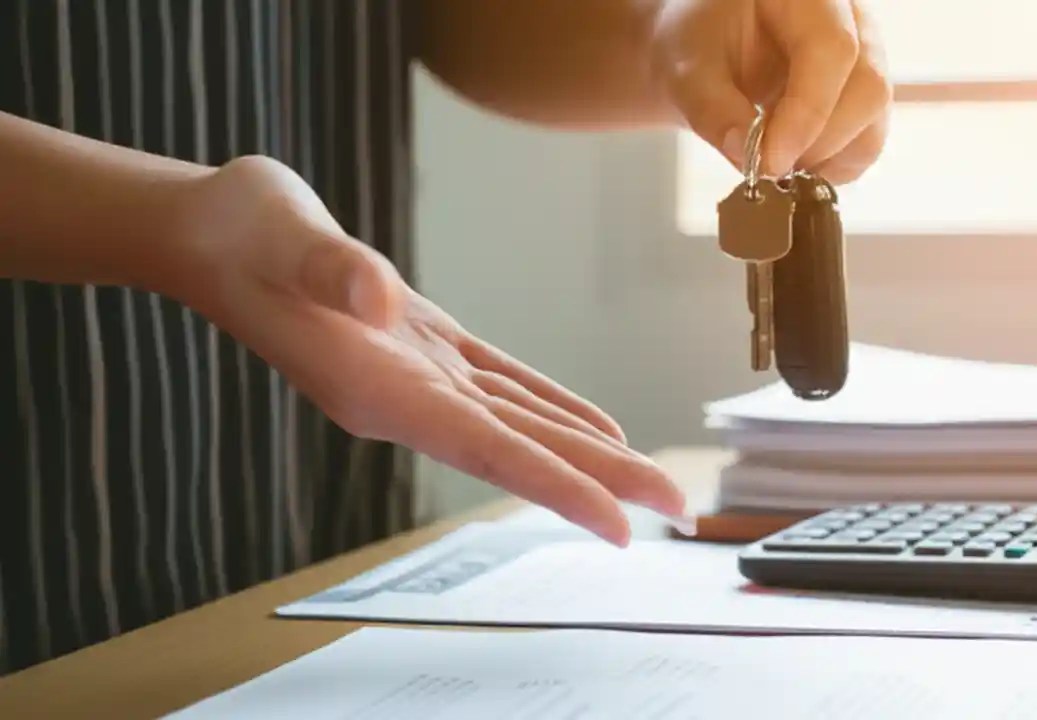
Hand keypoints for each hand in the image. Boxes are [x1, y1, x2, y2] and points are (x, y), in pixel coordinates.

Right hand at [169, 156, 686, 546]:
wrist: (212, 231)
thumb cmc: (239, 234)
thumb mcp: (277, 236)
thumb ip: (329, 271)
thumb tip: (379, 300)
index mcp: (376, 387)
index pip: (484, 447)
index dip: (554, 484)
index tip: (617, 522)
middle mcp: (405, 396)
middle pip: (520, 447)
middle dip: (599, 479)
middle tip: (676, 505)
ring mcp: (417, 373)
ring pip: (521, 420)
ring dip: (588, 449)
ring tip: (649, 477)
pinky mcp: (424, 343)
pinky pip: (503, 384)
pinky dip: (552, 405)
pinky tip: (593, 425)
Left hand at [650, 0, 890, 183]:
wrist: (706, 48)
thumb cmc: (699, 42)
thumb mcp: (688, 71)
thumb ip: (713, 111)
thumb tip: (748, 157)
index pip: (832, 50)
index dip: (808, 113)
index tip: (770, 161)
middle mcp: (850, 18)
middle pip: (867, 87)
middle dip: (817, 143)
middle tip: (767, 168)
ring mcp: (865, 55)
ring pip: (873, 117)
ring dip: (827, 158)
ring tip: (775, 165)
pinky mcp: (862, 93)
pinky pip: (868, 139)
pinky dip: (834, 166)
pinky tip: (792, 166)